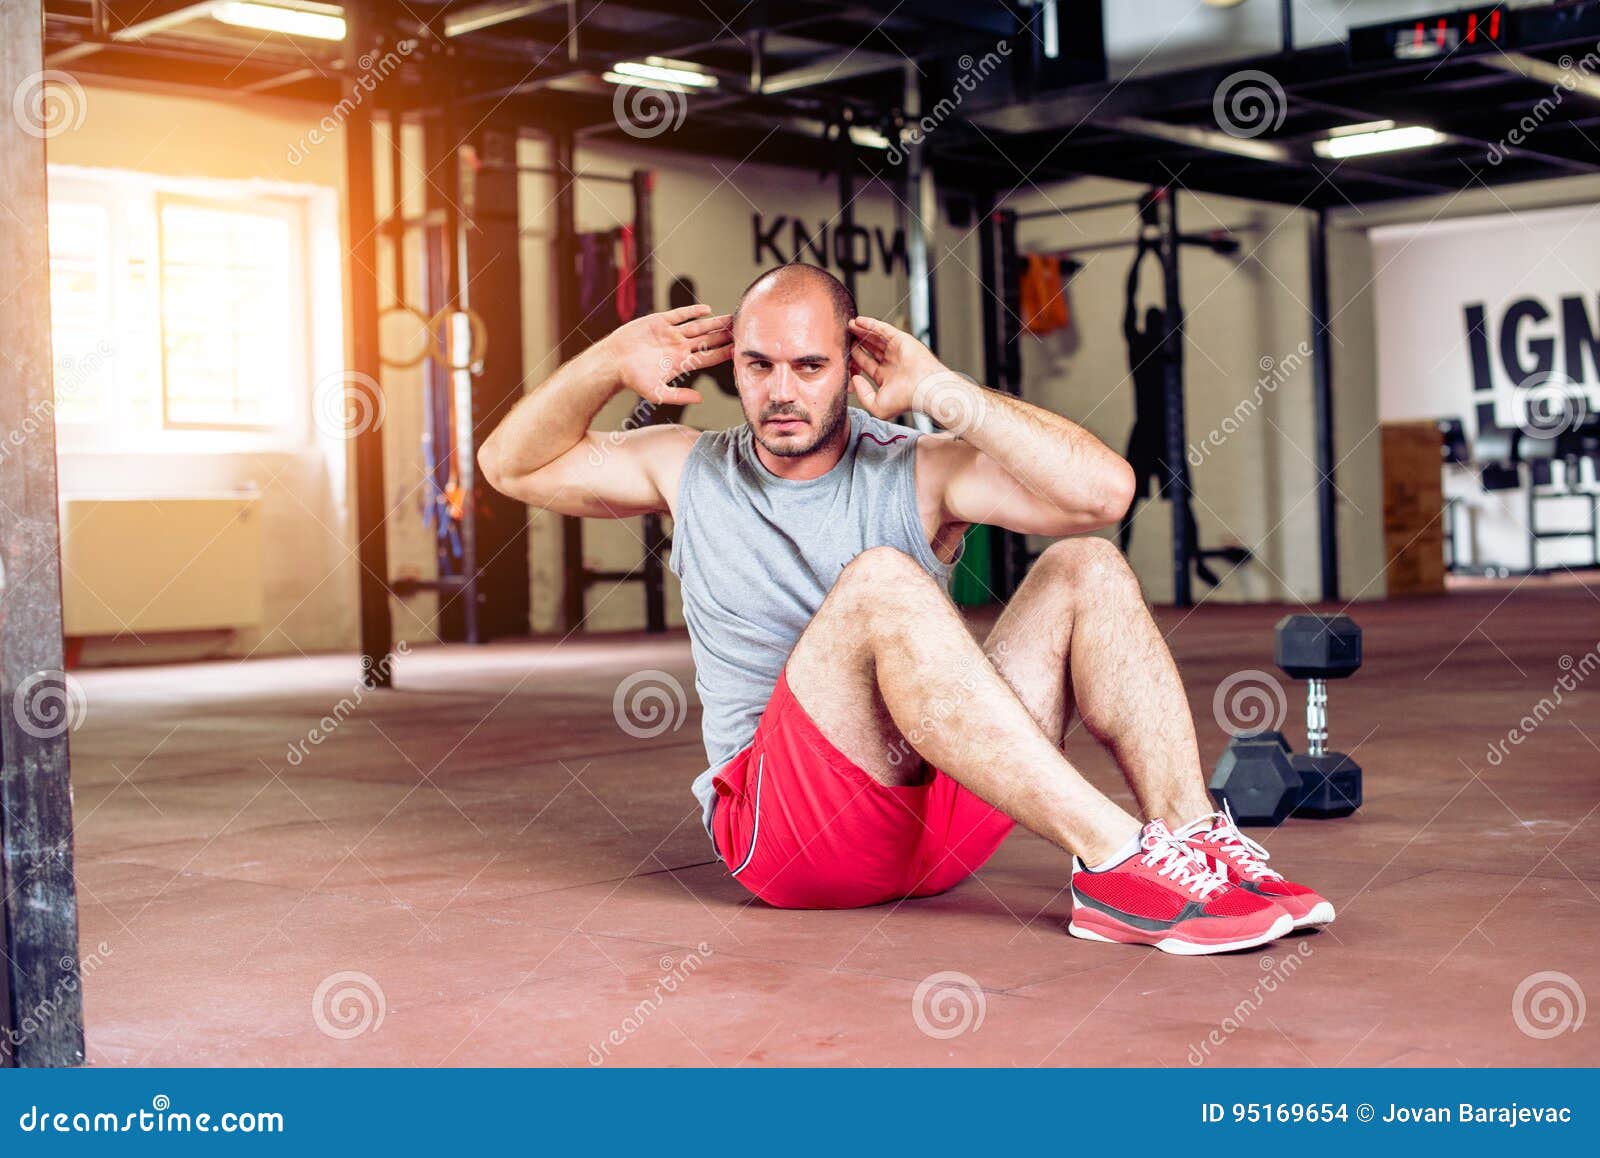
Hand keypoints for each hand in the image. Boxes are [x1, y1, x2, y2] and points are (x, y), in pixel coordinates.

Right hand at [602, 304, 732, 405]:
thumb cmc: (632, 379)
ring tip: (730, 318)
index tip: (739, 349)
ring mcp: (670, 334)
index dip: (724, 353)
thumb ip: (679, 396)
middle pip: (707, 340)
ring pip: (698, 326)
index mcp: (681, 363)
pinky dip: (692, 311)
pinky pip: (679, 315)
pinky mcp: (659, 322)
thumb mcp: (656, 393)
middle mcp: (679, 347)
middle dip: (724, 335)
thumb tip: (700, 400)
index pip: (708, 357)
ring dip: (714, 322)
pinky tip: (706, 310)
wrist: (613, 362)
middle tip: (740, 329)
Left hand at [847, 315, 950, 418]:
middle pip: (871, 349)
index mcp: (887, 377)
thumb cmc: (905, 400)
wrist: (924, 389)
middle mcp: (892, 363)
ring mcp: (897, 350)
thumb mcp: (877, 406)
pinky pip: (883, 329)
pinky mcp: (900, 340)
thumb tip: (855, 379)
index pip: (867, 365)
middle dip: (858, 341)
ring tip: (849, 324)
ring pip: (876, 337)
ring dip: (862, 330)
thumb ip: (862, 394)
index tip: (843, 354)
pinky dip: (870, 324)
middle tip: (845, 335)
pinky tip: (858, 321)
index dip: (855, 359)